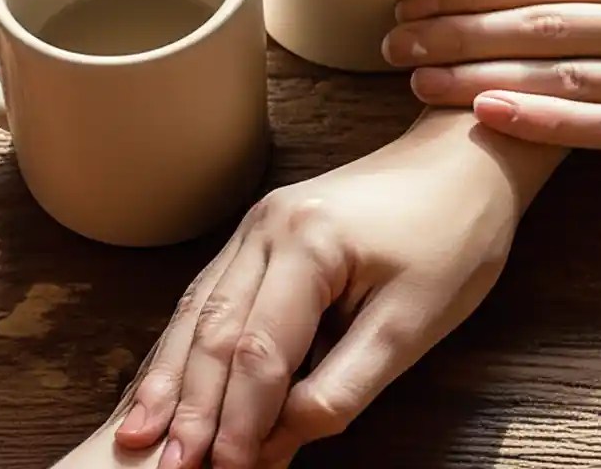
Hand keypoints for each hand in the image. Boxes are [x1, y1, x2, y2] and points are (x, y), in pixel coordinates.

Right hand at [111, 135, 521, 467]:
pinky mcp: (260, 234)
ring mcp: (256, 225)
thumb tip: (284, 437)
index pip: (259, 350)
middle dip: (190, 408)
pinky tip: (165, 382)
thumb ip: (347, 384)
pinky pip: (210, 294)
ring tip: (139, 434)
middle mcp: (266, 226)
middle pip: (213, 331)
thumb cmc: (454, 238)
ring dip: (171, 379)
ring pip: (198, 312)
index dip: (241, 421)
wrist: (461, 162)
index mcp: (309, 242)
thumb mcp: (416, 322)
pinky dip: (186, 345)